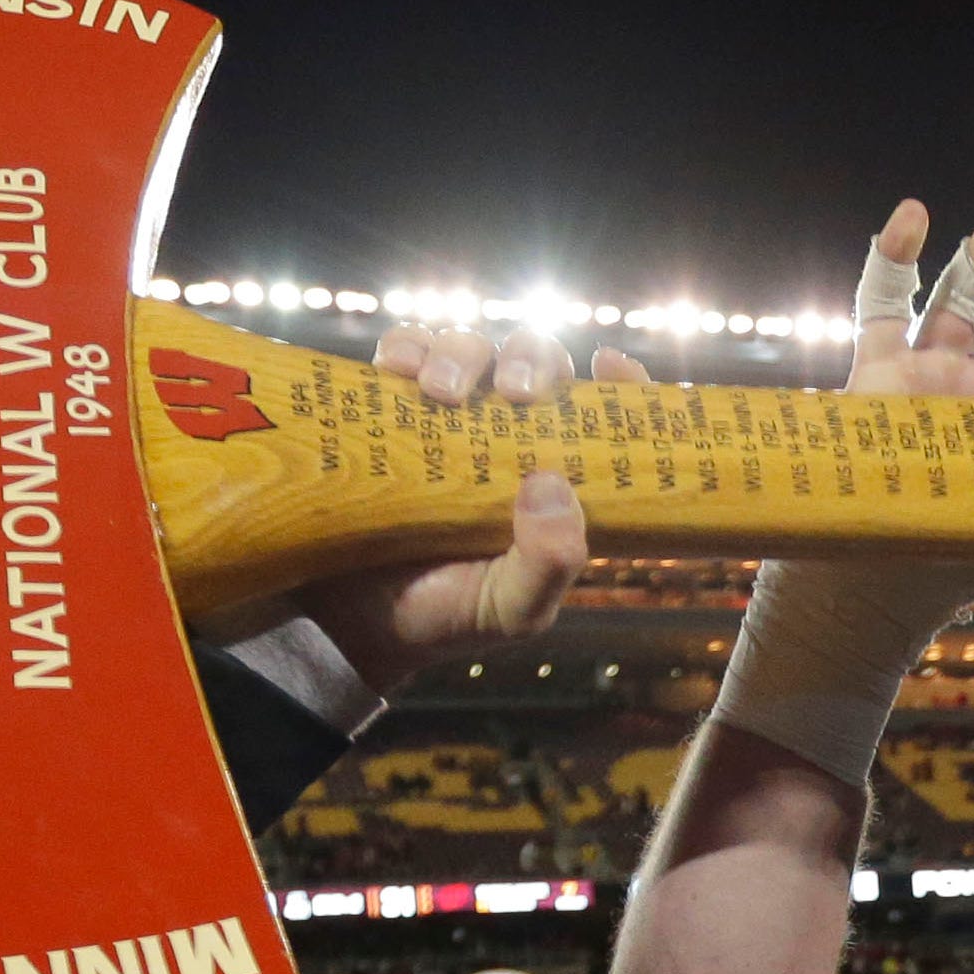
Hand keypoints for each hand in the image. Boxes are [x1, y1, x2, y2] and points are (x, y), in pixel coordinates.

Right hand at [264, 321, 641, 691]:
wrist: (354, 626)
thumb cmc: (449, 614)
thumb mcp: (515, 609)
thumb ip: (549, 563)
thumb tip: (552, 484)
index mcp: (554, 479)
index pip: (601, 416)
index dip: (618, 383)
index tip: (609, 363)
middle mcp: (506, 438)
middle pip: (534, 363)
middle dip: (530, 360)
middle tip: (515, 390)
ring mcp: (447, 418)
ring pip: (469, 348)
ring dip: (462, 353)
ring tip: (441, 391)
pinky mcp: (388, 409)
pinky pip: (401, 354)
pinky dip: (403, 348)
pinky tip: (396, 370)